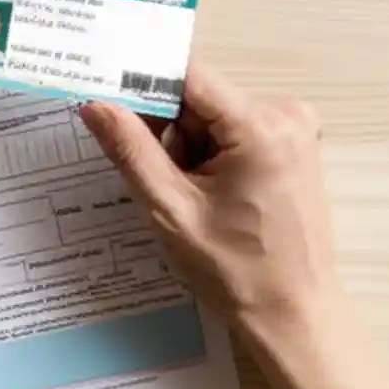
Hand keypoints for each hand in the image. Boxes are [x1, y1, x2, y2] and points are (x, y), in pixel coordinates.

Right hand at [79, 62, 334, 331]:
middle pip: (198, 96)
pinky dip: (210, 154)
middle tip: (164, 181)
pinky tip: (211, 194)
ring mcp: (293, 128)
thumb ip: (130, 149)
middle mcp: (285, 114)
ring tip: (192, 197)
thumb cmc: (235, 270)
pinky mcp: (292, 145)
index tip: (108, 101)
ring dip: (188, 147)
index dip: (142, 83)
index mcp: (260, 125)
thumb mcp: (170, 209)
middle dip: (168, 131)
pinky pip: (233, 129)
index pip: (187, 74)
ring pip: (212, 114)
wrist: (291, 314)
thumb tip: (95, 103)